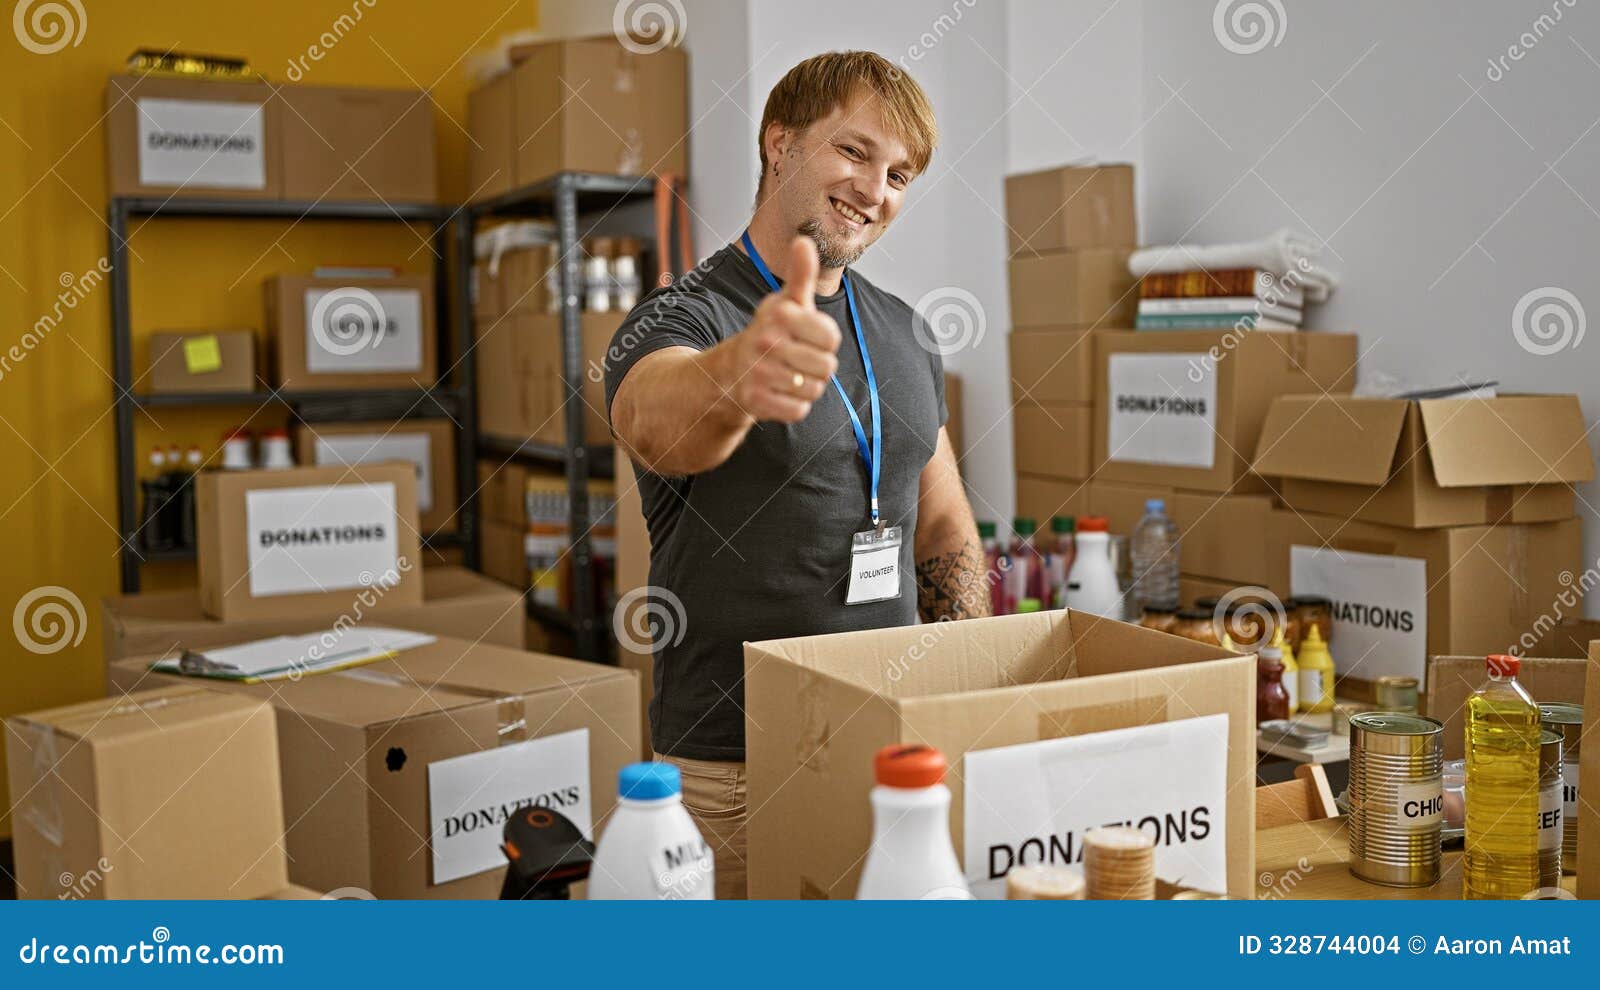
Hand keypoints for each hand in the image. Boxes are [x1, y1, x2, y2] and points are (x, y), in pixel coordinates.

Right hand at [719, 237, 842, 422]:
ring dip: (807, 386)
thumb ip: (801, 275)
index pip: (832, 338)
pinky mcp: (756, 402)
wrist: (730, 370)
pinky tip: (781, 393)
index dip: (825, 340)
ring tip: (789, 375)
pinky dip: (795, 405)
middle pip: (827, 366)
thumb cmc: (770, 333)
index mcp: (779, 315)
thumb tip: (805, 240)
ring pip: (814, 389)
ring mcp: (759, 373)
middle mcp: (766, 342)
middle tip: (798, 360)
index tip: (808, 337)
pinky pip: (799, 410)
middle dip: (818, 366)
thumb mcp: (785, 303)